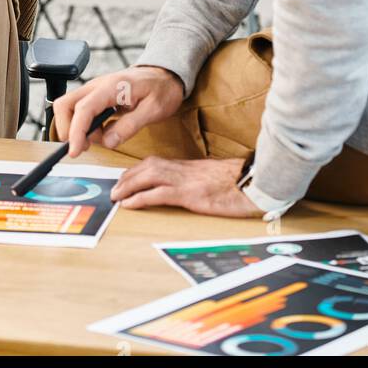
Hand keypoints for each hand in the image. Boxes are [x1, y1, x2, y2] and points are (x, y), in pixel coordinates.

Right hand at [52, 65, 184, 157]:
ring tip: (100, 138)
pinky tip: (102, 132)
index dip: (76, 132)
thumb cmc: (161, 89)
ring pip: (69, 108)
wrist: (164, 74)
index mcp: (112, 87)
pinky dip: (84, 126)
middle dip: (67, 129)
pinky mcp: (95, 96)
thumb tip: (108, 142)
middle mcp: (97, 86)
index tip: (74, 152)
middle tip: (84, 146)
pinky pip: (79, 111)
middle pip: (65, 104)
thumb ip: (130, 126)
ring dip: (77, 129)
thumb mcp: (154, 110)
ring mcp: (94, 90)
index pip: (84, 109)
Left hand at [110, 156, 260, 216]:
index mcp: (186, 166)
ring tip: (115, 196)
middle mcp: (182, 169)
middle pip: (145, 168)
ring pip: (147, 177)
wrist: (254, 181)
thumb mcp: (211, 179)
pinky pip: (158, 194)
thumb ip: (195, 180)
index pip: (154, 164)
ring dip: (127, 186)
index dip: (135, 172)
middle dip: (126, 178)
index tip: (123, 179)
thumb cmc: (237, 182)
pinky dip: (140, 197)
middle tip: (113, 189)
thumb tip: (185, 187)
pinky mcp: (190, 193)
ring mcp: (185, 180)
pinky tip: (129, 204)